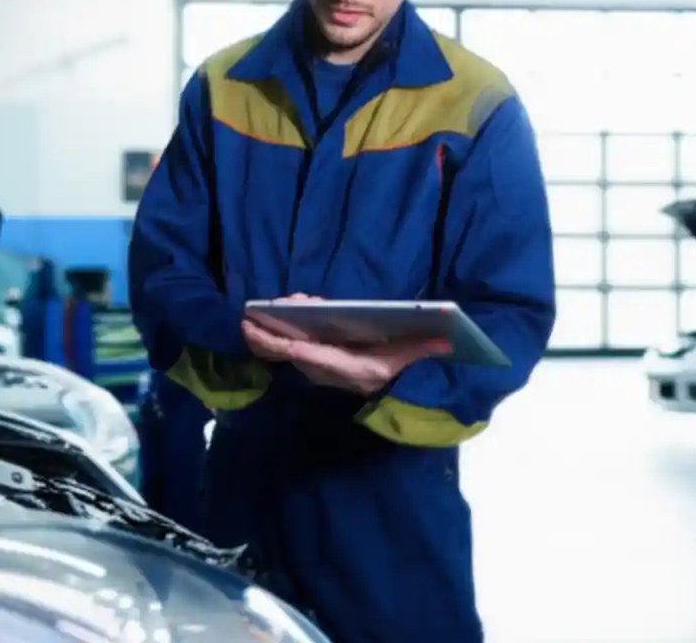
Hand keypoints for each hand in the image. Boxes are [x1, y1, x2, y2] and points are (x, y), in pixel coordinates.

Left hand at [241, 293, 450, 395]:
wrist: (388, 389)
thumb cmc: (396, 367)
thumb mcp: (408, 358)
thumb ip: (421, 347)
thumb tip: (446, 338)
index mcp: (347, 368)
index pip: (312, 358)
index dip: (289, 347)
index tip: (268, 335)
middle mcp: (326, 370)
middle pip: (288, 354)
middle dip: (266, 337)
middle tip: (248, 319)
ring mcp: (316, 366)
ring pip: (284, 349)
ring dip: (273, 329)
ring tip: (272, 305)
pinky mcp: (312, 359)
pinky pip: (290, 345)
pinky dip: (283, 328)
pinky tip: (289, 307)